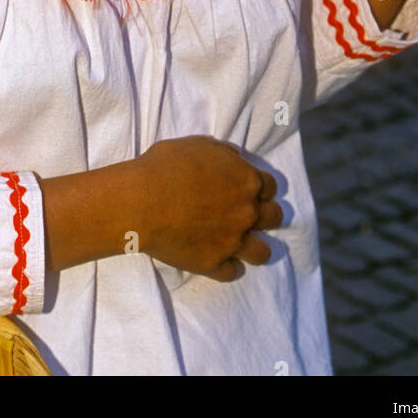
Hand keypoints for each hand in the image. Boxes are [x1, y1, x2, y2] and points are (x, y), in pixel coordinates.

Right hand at [136, 135, 281, 281]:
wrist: (143, 202)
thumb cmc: (166, 166)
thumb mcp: (199, 145)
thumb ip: (225, 154)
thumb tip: (235, 160)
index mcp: (246, 181)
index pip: (271, 186)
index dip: (260, 187)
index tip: (248, 189)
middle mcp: (246, 213)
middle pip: (274, 218)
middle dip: (265, 215)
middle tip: (247, 214)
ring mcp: (232, 241)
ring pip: (262, 253)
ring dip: (255, 247)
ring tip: (242, 244)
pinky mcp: (214, 263)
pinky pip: (232, 272)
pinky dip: (227, 266)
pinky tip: (218, 258)